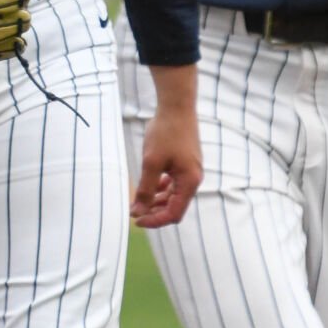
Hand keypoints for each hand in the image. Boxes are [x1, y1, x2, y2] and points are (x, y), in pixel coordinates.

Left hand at [131, 67, 201, 229]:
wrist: (176, 107)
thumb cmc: (165, 133)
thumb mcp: (151, 162)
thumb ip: (146, 189)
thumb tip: (138, 212)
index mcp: (189, 182)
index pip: (174, 214)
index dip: (155, 220)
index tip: (137, 220)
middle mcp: (193, 179)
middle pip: (174, 207)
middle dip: (154, 211)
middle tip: (134, 211)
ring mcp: (190, 171)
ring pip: (173, 195)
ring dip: (157, 200)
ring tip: (138, 200)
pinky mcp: (185, 163)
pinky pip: (173, 183)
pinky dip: (161, 187)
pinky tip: (150, 185)